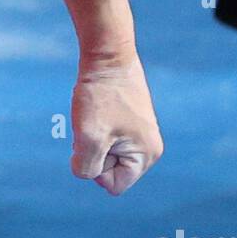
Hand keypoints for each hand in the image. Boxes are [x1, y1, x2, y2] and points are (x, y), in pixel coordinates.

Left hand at [70, 53, 162, 194]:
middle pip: (109, 167)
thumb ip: (87, 166)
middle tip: (93, 121)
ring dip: (91, 134)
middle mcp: (149, 146)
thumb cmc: (100, 95)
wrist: (107, 53)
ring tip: (94, 111)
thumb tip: (87, 172)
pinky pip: (105, 133)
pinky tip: (95, 104)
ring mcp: (140, 130)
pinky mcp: (129, 116)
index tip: (94, 137)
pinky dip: (93, 122)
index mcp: (146, 155)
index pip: (113, 184)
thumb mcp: (89, 136)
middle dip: (93, 149)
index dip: (96, 166)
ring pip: (104, 149)